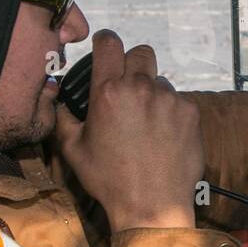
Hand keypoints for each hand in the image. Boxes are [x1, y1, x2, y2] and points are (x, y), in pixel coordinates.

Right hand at [54, 32, 203, 230]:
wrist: (152, 205)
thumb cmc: (110, 180)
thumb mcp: (73, 151)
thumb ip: (63, 120)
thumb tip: (58, 103)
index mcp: (108, 93)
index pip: (108, 44)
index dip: (106, 41)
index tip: (106, 47)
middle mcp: (140, 89)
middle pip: (140, 53)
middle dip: (133, 64)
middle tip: (128, 87)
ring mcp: (169, 99)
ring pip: (160, 80)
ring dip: (152, 93)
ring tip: (146, 123)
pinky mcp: (190, 112)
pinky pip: (178, 101)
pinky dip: (170, 112)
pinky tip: (164, 135)